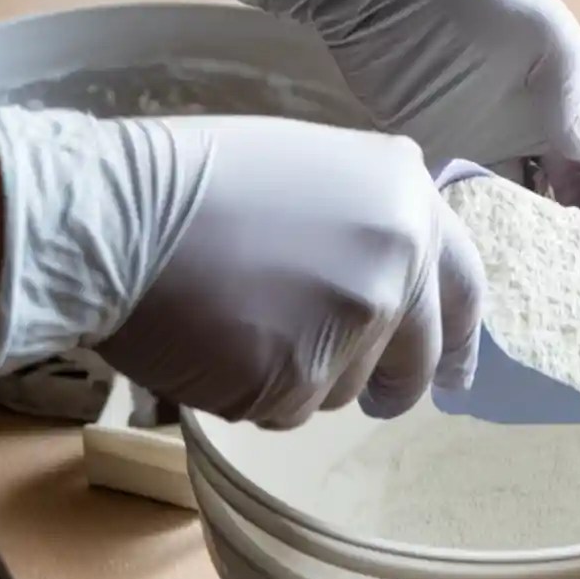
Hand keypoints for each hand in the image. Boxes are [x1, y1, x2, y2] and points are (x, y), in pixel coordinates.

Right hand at [0, 106, 484, 427]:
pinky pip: (293, 407)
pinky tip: (222, 343)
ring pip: (352, 386)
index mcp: (407, 198)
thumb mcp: (317, 171)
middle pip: (420, 356)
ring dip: (310, 374)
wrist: (115, 215)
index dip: (463, 336)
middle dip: (395, 383)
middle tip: (378, 396)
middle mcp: (399, 261)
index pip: (464, 287)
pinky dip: (260, 391)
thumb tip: (403, 281)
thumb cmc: (201, 182)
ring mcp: (355, 322)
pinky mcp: (301, 377)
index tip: (459, 374)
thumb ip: (375, 225)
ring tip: (248, 320)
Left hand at [222, 0, 579, 281]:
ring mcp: (489, 139)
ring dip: (541, 245)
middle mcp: (538, 125)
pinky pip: (466, 201)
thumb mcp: (538, 33)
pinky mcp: (440, 148)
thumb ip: (562, 94)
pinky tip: (486, 268)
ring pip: (525, 205)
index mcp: (573, 96)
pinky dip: (478, 232)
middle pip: (575, 194)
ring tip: (555, 294)